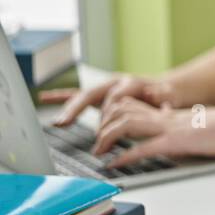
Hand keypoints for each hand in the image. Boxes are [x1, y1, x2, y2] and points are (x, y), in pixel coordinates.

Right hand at [40, 74, 173, 126]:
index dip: (108, 113)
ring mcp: (105, 89)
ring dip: (68, 108)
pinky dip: (61, 96)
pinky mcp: (99, 96)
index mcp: (130, 82)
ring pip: (82, 96)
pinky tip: (45, 98)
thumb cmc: (167, 96)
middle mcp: (114, 83)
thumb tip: (156, 96)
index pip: (113, 97)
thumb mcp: (169, 96)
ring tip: (58, 122)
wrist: (166, 90)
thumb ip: (163, 96)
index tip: (103, 131)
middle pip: (91, 94)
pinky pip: (78, 95)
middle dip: (77, 108)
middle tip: (65, 122)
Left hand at [92, 98, 214, 167]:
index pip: (130, 104)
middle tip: (97, 143)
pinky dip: (125, 156)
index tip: (105, 128)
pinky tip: (116, 164)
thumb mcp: (194, 126)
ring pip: (126, 124)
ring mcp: (168, 128)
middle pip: (121, 111)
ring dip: (107, 138)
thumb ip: (177, 129)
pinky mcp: (175, 141)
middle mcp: (163, 117)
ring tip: (100, 152)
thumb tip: (170, 140)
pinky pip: (143, 147)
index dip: (112, 114)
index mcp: (167, 113)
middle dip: (103, 126)